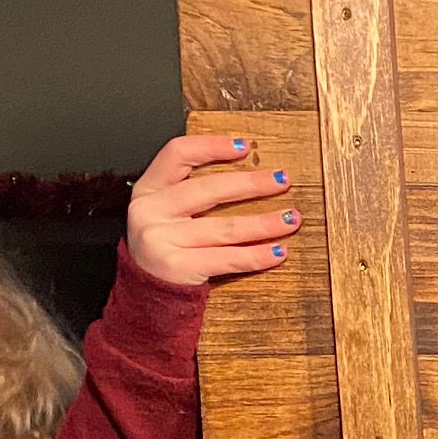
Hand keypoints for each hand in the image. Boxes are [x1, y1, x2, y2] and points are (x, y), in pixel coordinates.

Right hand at [124, 132, 300, 287]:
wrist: (146, 293)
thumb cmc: (165, 247)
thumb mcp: (166, 212)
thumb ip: (190, 190)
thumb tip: (245, 171)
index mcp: (148, 189)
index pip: (178, 153)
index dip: (212, 146)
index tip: (244, 146)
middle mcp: (150, 211)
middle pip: (208, 189)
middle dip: (250, 184)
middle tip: (282, 180)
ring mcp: (161, 239)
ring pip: (224, 227)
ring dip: (264, 223)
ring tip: (290, 218)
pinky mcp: (177, 267)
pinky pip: (227, 258)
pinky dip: (257, 255)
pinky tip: (278, 251)